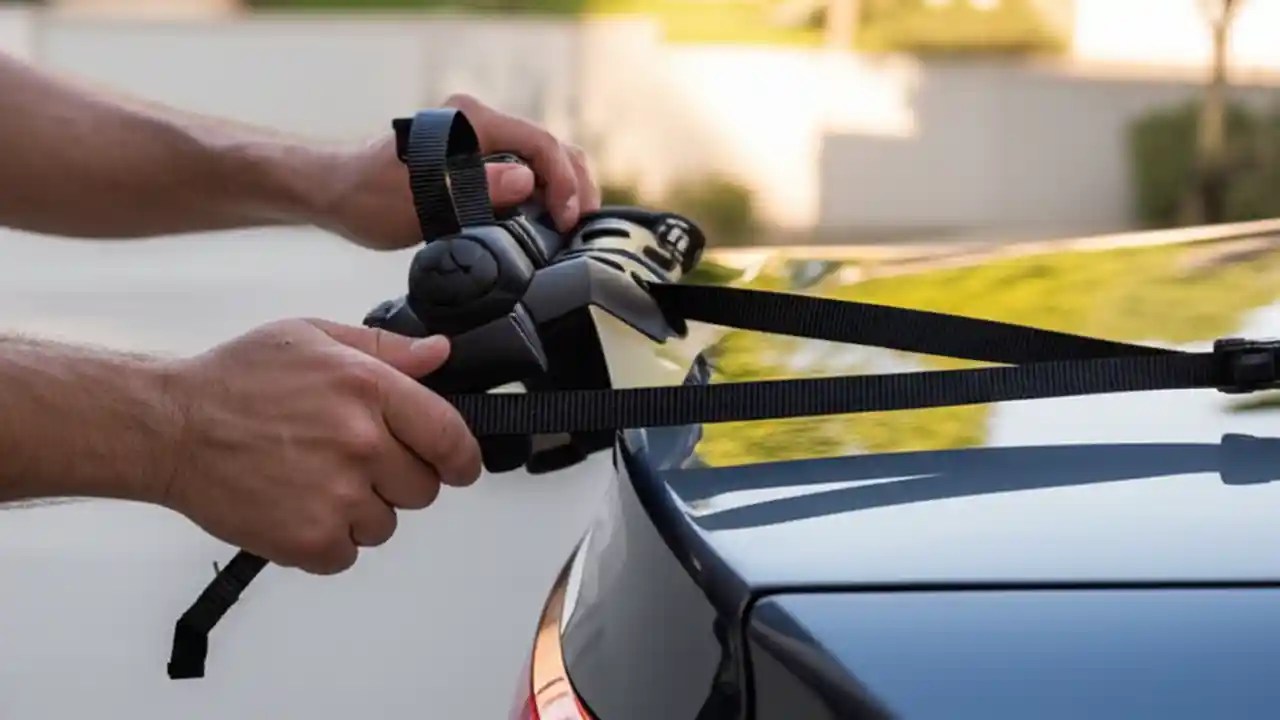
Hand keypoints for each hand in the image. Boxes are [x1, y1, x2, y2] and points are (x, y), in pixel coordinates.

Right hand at [159, 319, 481, 574]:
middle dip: (398, 480)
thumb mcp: (313, 338)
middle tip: (353, 463)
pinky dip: (328, 540)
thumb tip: (440, 355)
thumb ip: (386, 349)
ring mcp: (337, 495)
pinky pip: (349, 554)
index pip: (451, 437)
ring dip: (360, 510)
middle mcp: (361, 443)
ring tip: (313, 480)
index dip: (461, 458)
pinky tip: (297, 506)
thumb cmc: (236, 379)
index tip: (457, 466)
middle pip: (424, 488)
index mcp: (369, 388)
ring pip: (386, 524)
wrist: (169, 427)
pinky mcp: (309, 540)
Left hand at [316, 94, 600, 250]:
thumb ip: (475, 191)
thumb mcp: (419, 202)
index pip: (540, 144)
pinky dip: (543, 191)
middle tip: (583, 224)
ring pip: (541, 157)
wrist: (333, 192)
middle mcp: (477, 122)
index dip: (564, 183)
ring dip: (562, 188)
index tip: (566, 219)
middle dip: (576, 184)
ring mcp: (478, 139)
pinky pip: (523, 168)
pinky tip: (545, 219)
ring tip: (570, 225)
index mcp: (469, 122)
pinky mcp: (474, 157)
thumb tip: (526, 183)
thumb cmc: (365, 196)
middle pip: (550, 146)